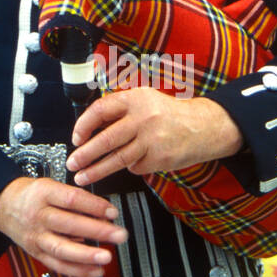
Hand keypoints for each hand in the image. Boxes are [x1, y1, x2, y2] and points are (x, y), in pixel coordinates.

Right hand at [0, 175, 127, 276]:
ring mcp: (37, 237)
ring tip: (106, 256)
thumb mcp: (50, 186)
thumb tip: (103, 214)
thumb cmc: (31, 195)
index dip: (94, 206)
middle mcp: (39, 216)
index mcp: (44, 194)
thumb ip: (75, 200)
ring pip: (62, 248)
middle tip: (119, 234)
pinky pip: (58, 265)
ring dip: (87, 255)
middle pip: (69, 225)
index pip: (72, 199)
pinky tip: (95, 270)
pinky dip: (78, 270)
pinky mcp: (36, 253)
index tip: (112, 212)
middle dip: (97, 231)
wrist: (2, 206)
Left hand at [67, 89, 243, 187]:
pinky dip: (131, 167)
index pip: (101, 110)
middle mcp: (144, 118)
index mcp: (136, 99)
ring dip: (97, 170)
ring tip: (82, 177)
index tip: (76, 138)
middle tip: (72, 164)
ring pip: (118, 159)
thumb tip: (87, 128)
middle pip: (107, 140)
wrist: (204, 127)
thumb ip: (119, 110)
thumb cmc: (168, 114)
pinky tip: (134, 162)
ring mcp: (153, 140)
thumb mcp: (145, 100)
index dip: (84, 125)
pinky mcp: (161, 158)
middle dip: (85, 155)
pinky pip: (136, 167)